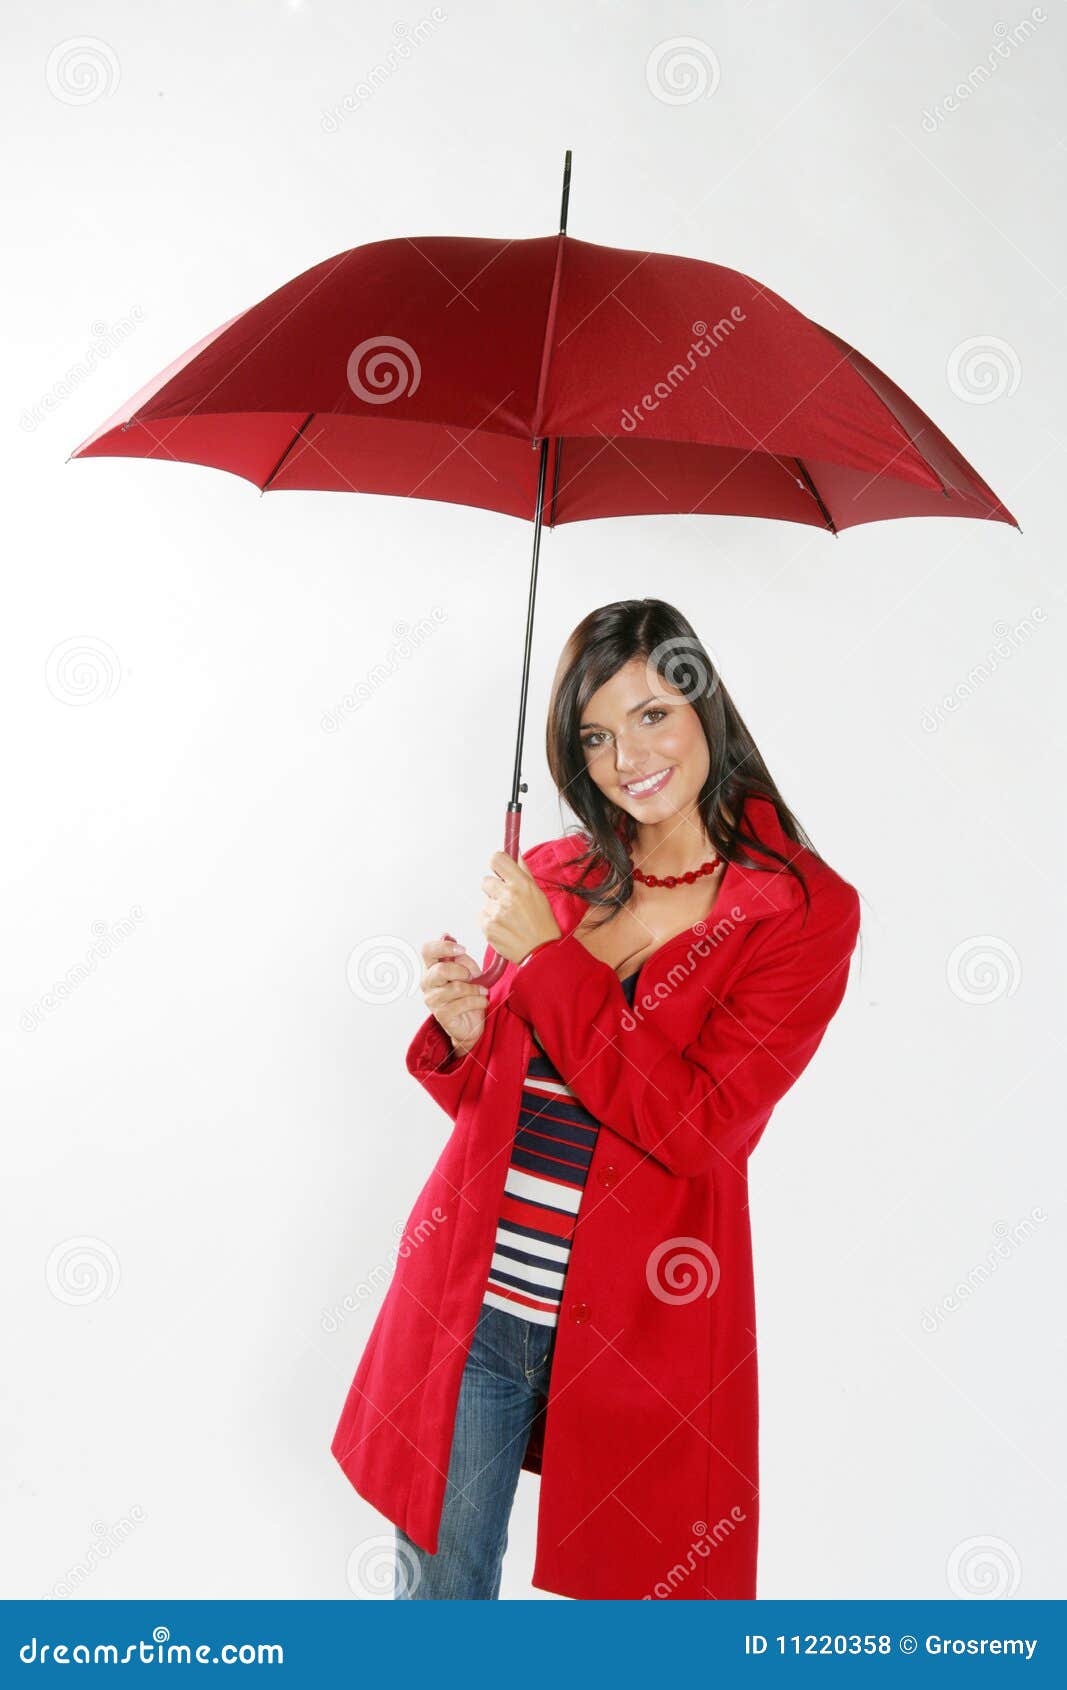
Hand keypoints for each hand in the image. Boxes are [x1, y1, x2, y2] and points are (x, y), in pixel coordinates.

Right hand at [420, 934, 488, 1053]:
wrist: (472, 1022)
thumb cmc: (468, 993)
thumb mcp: (469, 971)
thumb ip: (460, 958)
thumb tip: (448, 938)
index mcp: (432, 968)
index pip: (427, 950)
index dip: (443, 946)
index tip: (461, 949)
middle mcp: (428, 983)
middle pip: (440, 970)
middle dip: (462, 972)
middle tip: (472, 977)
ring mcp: (432, 1000)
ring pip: (455, 988)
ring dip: (475, 989)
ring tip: (483, 991)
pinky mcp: (441, 1015)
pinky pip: (463, 1004)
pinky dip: (478, 1001)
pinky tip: (482, 1002)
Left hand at [479, 850, 562, 964]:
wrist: (541, 951)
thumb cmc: (541, 922)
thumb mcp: (537, 892)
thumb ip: (522, 871)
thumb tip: (514, 852)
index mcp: (521, 883)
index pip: (496, 859)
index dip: (496, 865)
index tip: (500, 872)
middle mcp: (507, 895)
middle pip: (486, 881)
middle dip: (494, 890)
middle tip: (508, 902)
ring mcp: (496, 912)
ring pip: (485, 901)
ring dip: (494, 908)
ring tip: (509, 919)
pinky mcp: (487, 926)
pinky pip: (482, 916)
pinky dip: (490, 921)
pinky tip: (504, 927)